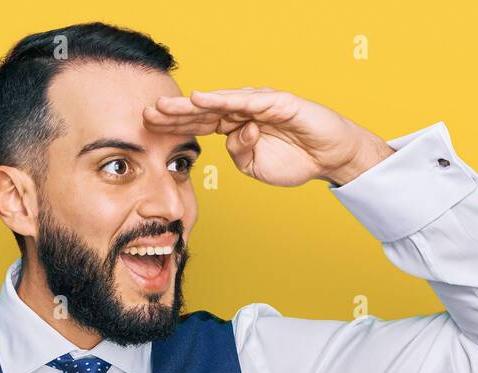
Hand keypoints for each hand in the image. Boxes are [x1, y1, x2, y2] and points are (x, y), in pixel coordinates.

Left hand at [142, 87, 392, 187]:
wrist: (329, 157)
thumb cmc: (295, 159)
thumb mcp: (256, 167)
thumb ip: (239, 154)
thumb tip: (231, 138)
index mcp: (235, 127)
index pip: (199, 124)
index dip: (174, 124)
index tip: (148, 126)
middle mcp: (243, 111)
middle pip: (203, 110)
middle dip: (175, 112)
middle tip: (147, 112)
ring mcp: (259, 104)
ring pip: (220, 103)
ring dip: (192, 105)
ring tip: (167, 106)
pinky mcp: (277, 103)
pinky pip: (247, 101)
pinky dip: (224, 100)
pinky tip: (203, 99)